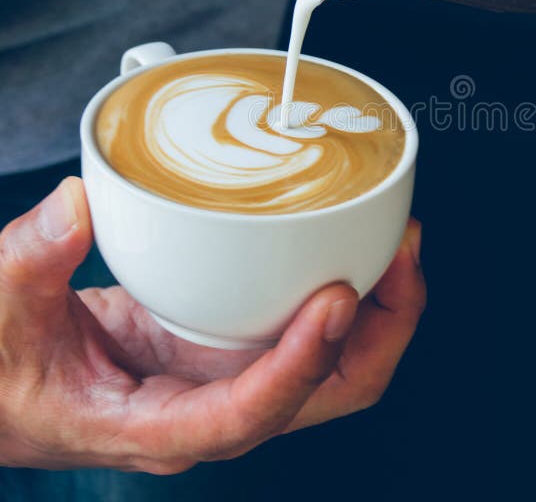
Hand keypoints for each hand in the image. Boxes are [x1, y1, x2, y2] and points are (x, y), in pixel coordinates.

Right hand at [0, 179, 424, 473]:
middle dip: (381, 330)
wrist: (13, 383)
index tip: (338, 299)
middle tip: (402, 256)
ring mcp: (235, 374)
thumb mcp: (1, 313)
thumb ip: (30, 259)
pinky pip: (315, 330)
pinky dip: (351, 295)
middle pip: (328, 393)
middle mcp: (215, 405)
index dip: (302, 362)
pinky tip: (359, 248)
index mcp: (159, 424)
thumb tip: (77, 205)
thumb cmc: (8, 371)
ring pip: (338, 365)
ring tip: (399, 243)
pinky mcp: (238, 344)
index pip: (250, 413)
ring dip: (382, 309)